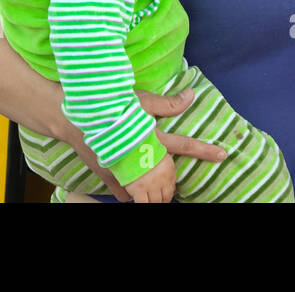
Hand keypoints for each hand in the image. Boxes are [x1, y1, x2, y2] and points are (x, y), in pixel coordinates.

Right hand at [62, 87, 227, 201]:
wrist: (72, 117)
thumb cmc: (108, 103)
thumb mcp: (140, 99)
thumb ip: (167, 102)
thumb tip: (191, 94)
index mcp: (151, 136)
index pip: (183, 144)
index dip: (203, 149)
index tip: (221, 154)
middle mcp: (139, 155)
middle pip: (166, 175)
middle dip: (175, 185)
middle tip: (180, 191)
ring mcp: (123, 168)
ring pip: (146, 189)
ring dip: (156, 194)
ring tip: (163, 197)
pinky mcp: (108, 174)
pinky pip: (123, 192)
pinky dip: (130, 197)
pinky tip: (135, 199)